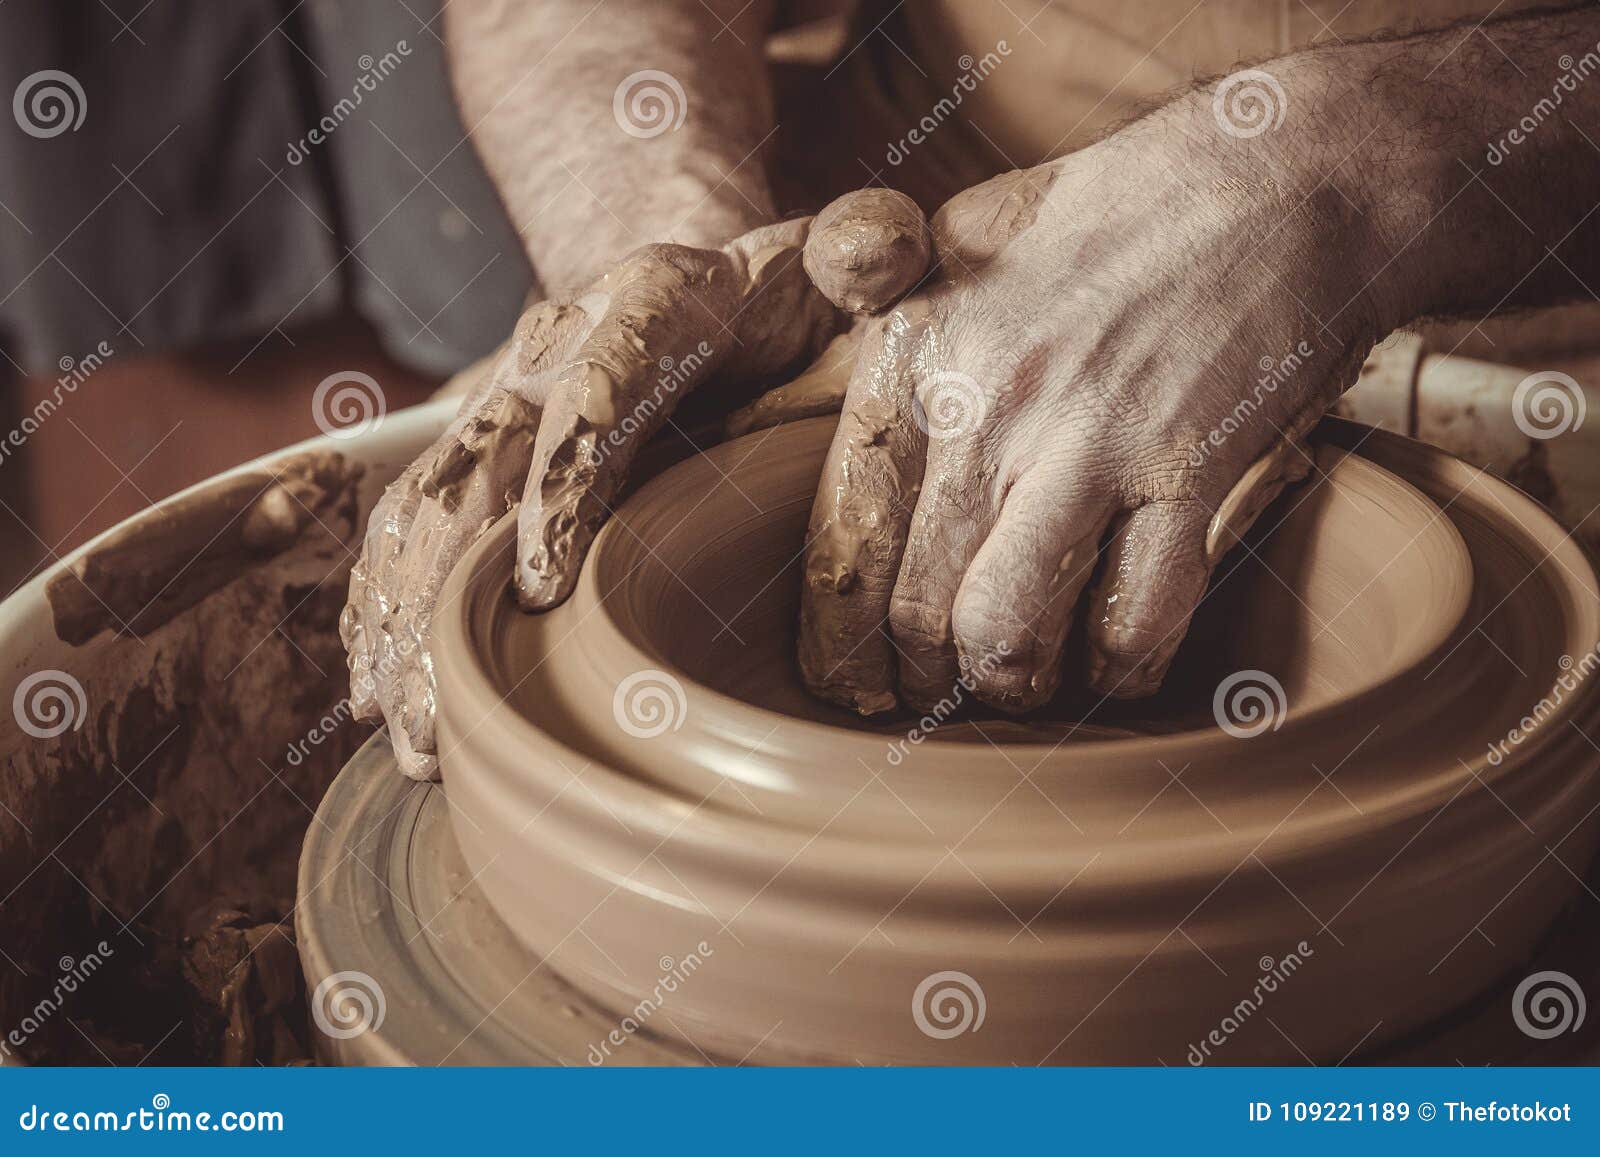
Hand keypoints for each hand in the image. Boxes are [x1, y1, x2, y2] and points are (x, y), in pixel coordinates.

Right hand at [342, 220, 837, 777]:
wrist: (718, 279)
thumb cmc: (794, 293)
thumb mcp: (844, 266)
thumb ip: (864, 260)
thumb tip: (874, 258)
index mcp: (649, 299)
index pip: (594, 387)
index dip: (558, 486)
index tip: (538, 588)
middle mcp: (555, 348)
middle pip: (478, 468)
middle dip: (444, 596)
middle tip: (442, 715)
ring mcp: (511, 400)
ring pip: (429, 509)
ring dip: (403, 625)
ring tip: (407, 738)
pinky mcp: (489, 450)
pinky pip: (415, 528)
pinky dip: (387, 607)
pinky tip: (377, 695)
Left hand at [796, 96, 1397, 716]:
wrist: (1289, 177)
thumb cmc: (1126, 208)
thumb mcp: (969, 234)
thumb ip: (889, 319)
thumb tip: (835, 403)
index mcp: (916, 351)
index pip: (842, 533)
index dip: (838, 635)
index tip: (851, 674)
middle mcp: (985, 404)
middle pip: (915, 608)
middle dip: (920, 679)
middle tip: (937, 692)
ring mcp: (1086, 443)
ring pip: (1003, 634)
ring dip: (1008, 686)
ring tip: (1018, 684)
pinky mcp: (1188, 474)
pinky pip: (1133, 625)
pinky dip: (1120, 671)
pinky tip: (1118, 664)